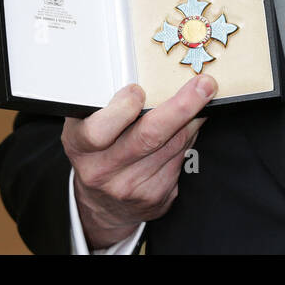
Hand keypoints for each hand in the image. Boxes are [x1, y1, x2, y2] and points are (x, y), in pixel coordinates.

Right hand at [64, 74, 215, 248]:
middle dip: (181, 107)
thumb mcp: (88, 126)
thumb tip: (152, 78)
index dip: (122, 109)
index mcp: (80, 146)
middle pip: (148, 137)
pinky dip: (189, 137)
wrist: (103, 206)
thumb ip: (109, 104)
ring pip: (174, 144)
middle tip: (204, 85)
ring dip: (192, 118)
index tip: (138, 90)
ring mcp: (130, 187)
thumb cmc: (97, 152)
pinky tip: (188, 126)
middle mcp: (103, 171)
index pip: (99, 131)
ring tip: (201, 97)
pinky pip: (181, 158)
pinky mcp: (156, 196)